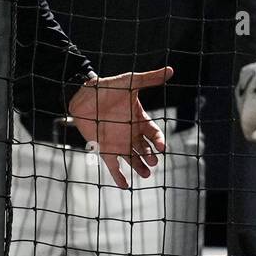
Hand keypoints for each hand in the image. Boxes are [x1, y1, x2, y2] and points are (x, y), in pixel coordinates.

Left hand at [67, 67, 172, 188]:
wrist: (84, 94)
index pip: (154, 134)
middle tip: (153, 161)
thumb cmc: (108, 87)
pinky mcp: (105, 149)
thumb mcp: (130, 82)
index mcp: (139, 119)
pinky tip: (124, 185)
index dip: (159, 141)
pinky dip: (119, 176)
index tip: (161, 147)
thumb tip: (171, 69)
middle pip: (145, 149)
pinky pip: (114, 166)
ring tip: (145, 174)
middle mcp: (131, 133)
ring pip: (133, 159)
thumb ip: (150, 78)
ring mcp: (118, 142)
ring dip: (139, 167)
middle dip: (151, 157)